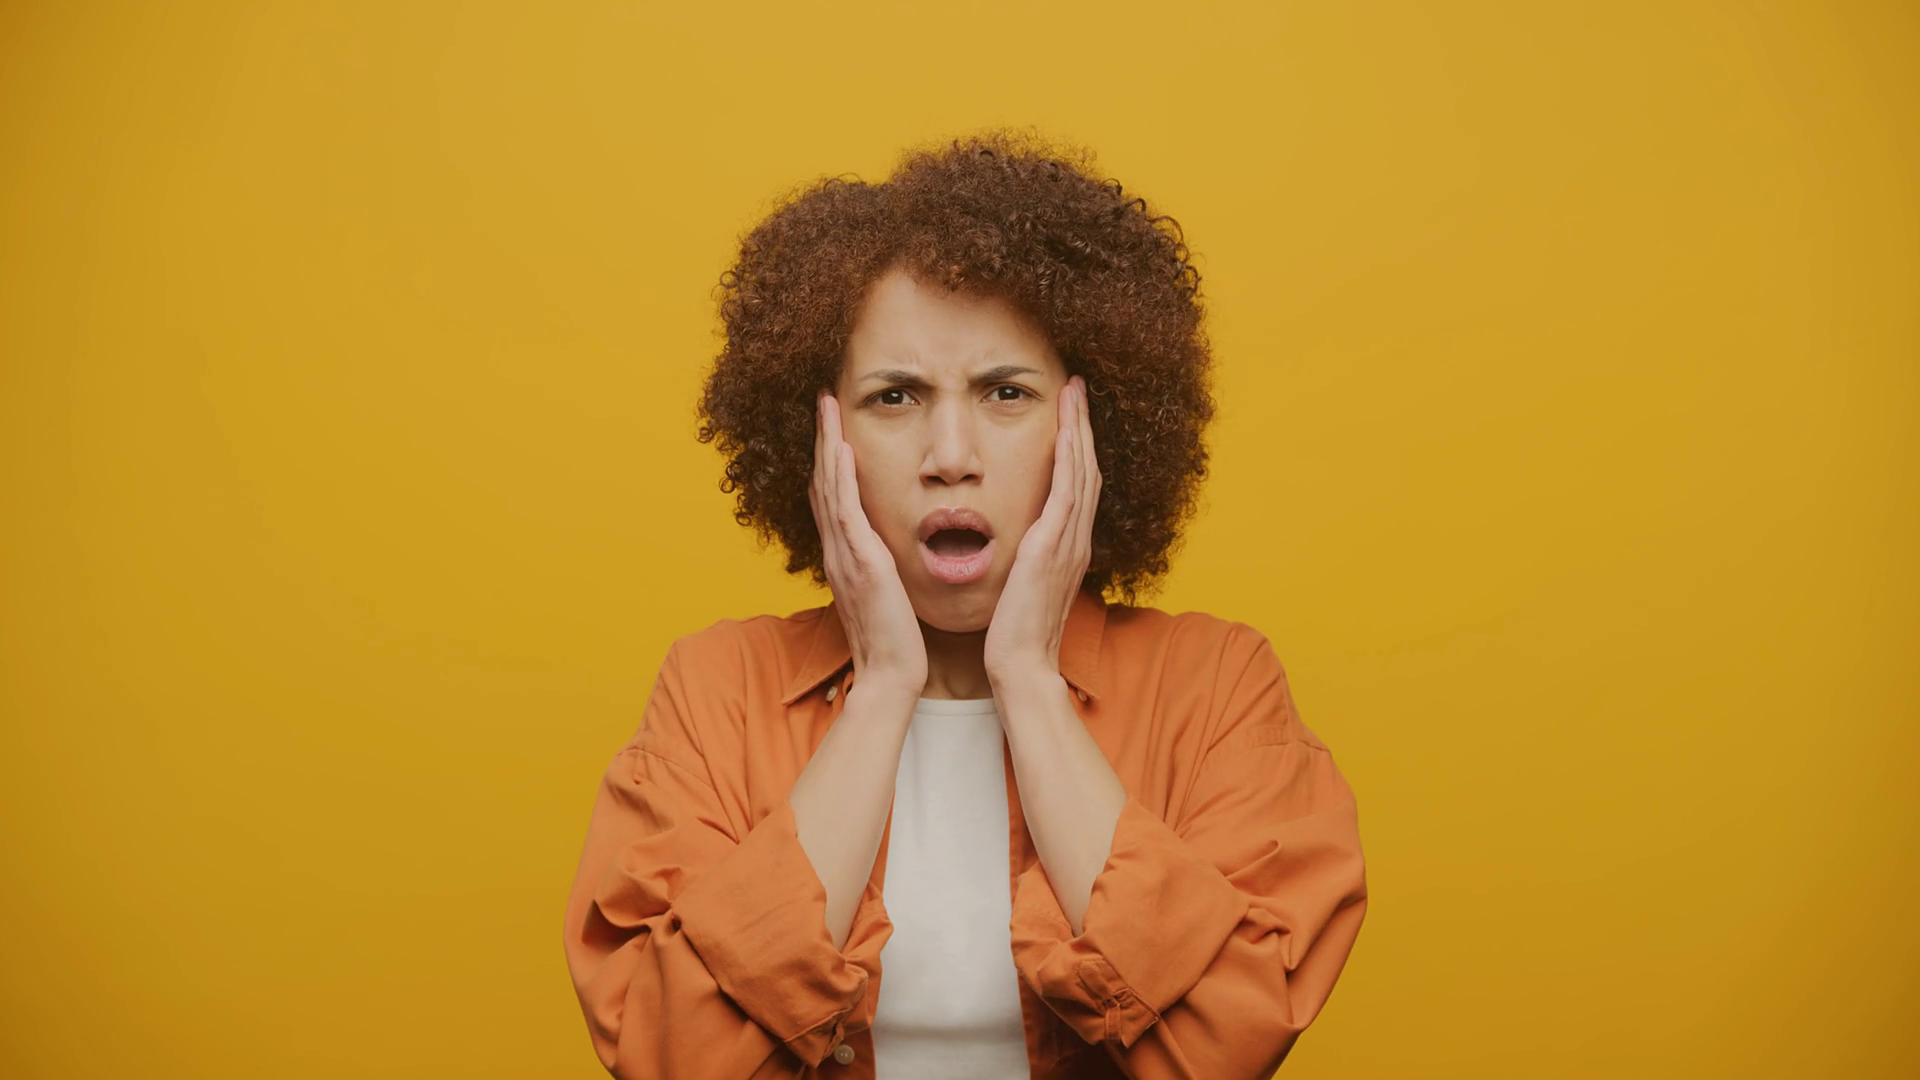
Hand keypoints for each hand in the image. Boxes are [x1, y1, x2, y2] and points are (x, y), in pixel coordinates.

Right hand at [808, 391, 927, 696]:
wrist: (892, 676)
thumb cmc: (897, 642)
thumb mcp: (889, 596)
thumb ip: (885, 571)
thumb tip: (892, 556)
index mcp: (846, 558)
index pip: (833, 498)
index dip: (830, 460)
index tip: (834, 427)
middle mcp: (838, 551)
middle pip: (823, 482)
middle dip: (823, 439)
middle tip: (823, 400)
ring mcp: (845, 555)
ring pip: (829, 486)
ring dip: (828, 442)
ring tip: (828, 405)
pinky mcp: (861, 561)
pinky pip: (846, 509)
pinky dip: (841, 475)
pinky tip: (844, 447)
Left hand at [983, 375, 1100, 686]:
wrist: (1021, 666)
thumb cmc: (1015, 633)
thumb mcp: (1023, 586)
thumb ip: (1027, 561)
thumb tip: (1018, 545)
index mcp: (1066, 547)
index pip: (1076, 484)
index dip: (1076, 446)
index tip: (1070, 414)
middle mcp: (1075, 539)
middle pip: (1087, 469)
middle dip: (1082, 425)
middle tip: (1077, 387)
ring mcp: (1068, 542)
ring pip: (1082, 471)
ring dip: (1079, 428)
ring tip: (1074, 393)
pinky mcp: (1054, 547)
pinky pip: (1067, 490)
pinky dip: (1070, 455)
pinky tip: (1066, 427)